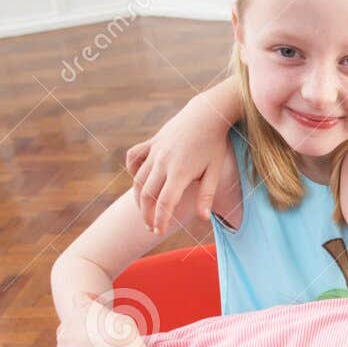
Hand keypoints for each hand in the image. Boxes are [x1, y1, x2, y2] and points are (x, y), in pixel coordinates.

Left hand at [16, 308, 137, 346]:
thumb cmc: (124, 335)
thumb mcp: (122, 319)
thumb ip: (111, 322)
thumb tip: (108, 333)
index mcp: (83, 306)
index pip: (81, 298)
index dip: (91, 302)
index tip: (103, 307)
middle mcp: (69, 320)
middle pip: (71, 323)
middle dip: (83, 330)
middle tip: (102, 339)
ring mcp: (64, 338)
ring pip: (65, 340)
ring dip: (76, 346)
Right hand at [126, 94, 230, 234]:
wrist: (206, 114)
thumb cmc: (214, 145)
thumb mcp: (215, 171)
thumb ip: (207, 195)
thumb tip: (203, 219)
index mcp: (180, 172)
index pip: (165, 203)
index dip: (160, 220)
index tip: (159, 232)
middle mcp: (163, 162)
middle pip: (147, 194)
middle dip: (147, 215)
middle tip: (151, 228)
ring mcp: (155, 151)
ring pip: (138, 179)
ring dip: (139, 199)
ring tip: (145, 213)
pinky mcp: (151, 142)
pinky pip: (134, 157)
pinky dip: (132, 170)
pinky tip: (137, 182)